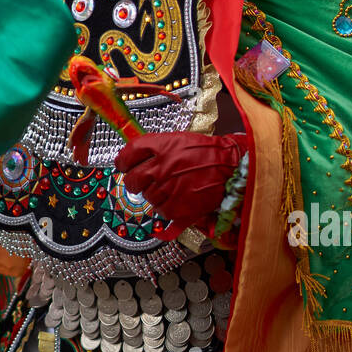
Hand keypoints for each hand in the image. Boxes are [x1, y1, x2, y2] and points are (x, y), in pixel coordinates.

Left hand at [114, 131, 245, 236]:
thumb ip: (154, 148)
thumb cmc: (205, 152)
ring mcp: (168, 189)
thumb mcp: (177, 140)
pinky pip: (161, 212)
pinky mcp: (177, 208)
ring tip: (170, 188)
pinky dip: (166, 208)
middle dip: (134, 182)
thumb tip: (132, 158)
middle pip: (132, 181)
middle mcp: (160, 168)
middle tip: (142, 181)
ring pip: (147, 198)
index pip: (127, 155)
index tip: (122, 166)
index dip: (122, 161)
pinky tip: (176, 199)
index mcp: (160, 148)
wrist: (230, 167)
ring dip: (154, 195)